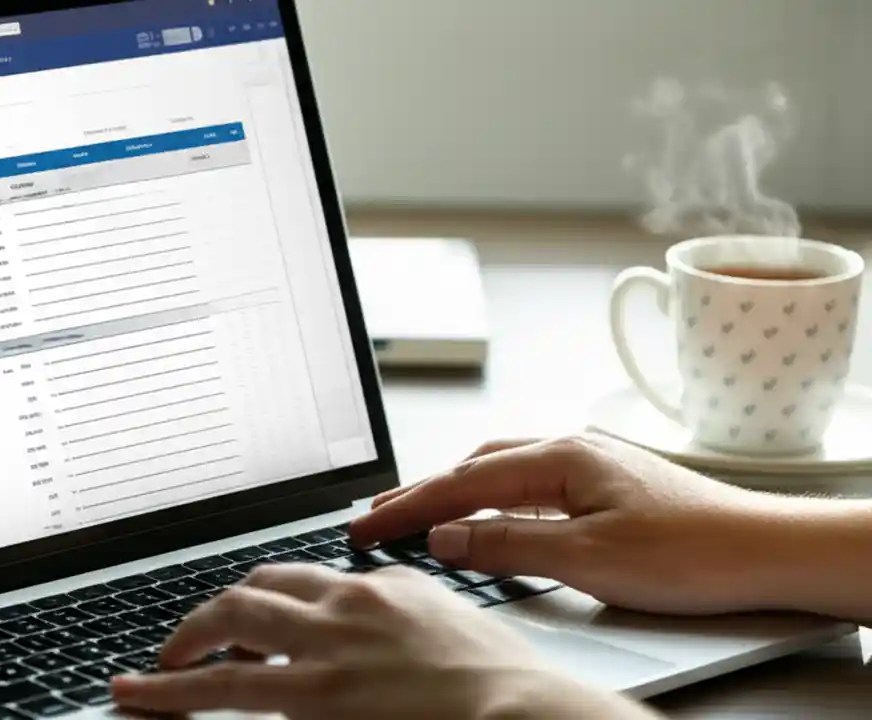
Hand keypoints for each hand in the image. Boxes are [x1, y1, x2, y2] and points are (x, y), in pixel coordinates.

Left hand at [111, 564, 653, 718]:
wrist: (524, 710)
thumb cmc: (503, 682)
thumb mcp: (450, 622)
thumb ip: (403, 610)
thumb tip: (374, 611)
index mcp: (378, 587)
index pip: (296, 579)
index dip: (256, 599)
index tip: (237, 614)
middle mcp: (343, 605)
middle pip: (252, 592)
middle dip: (207, 618)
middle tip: (182, 644)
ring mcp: (325, 649)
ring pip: (226, 628)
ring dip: (177, 648)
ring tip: (147, 675)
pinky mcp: (315, 696)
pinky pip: (228, 689)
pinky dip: (177, 694)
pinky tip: (148, 698)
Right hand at [348, 434, 798, 614]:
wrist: (764, 549)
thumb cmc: (691, 551)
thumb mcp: (587, 558)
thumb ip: (509, 544)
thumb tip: (447, 538)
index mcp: (560, 457)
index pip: (461, 482)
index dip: (407, 506)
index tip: (366, 525)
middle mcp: (570, 450)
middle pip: (473, 468)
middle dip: (420, 492)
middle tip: (375, 519)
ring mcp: (588, 465)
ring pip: (500, 474)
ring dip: (454, 494)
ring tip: (414, 515)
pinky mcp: (604, 485)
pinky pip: (528, 486)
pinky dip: (490, 501)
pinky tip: (484, 518)